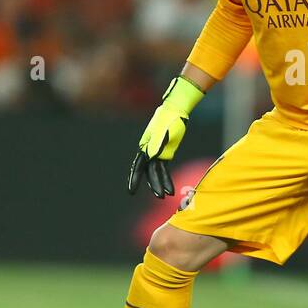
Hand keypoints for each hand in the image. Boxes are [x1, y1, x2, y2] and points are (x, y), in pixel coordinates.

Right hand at [128, 76, 204, 197]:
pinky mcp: (166, 154)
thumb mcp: (164, 132)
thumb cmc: (168, 120)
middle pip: (149, 172)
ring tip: (166, 196)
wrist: (176, 111)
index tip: (131, 191)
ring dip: (160, 184)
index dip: (134, 178)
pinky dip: (167, 178)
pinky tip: (170, 189)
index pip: (139, 166)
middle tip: (159, 197)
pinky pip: (164, 169)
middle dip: (153, 184)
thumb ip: (157, 144)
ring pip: (157, 172)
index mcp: (145, 147)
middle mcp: (149, 152)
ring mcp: (157, 153)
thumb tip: (150, 157)